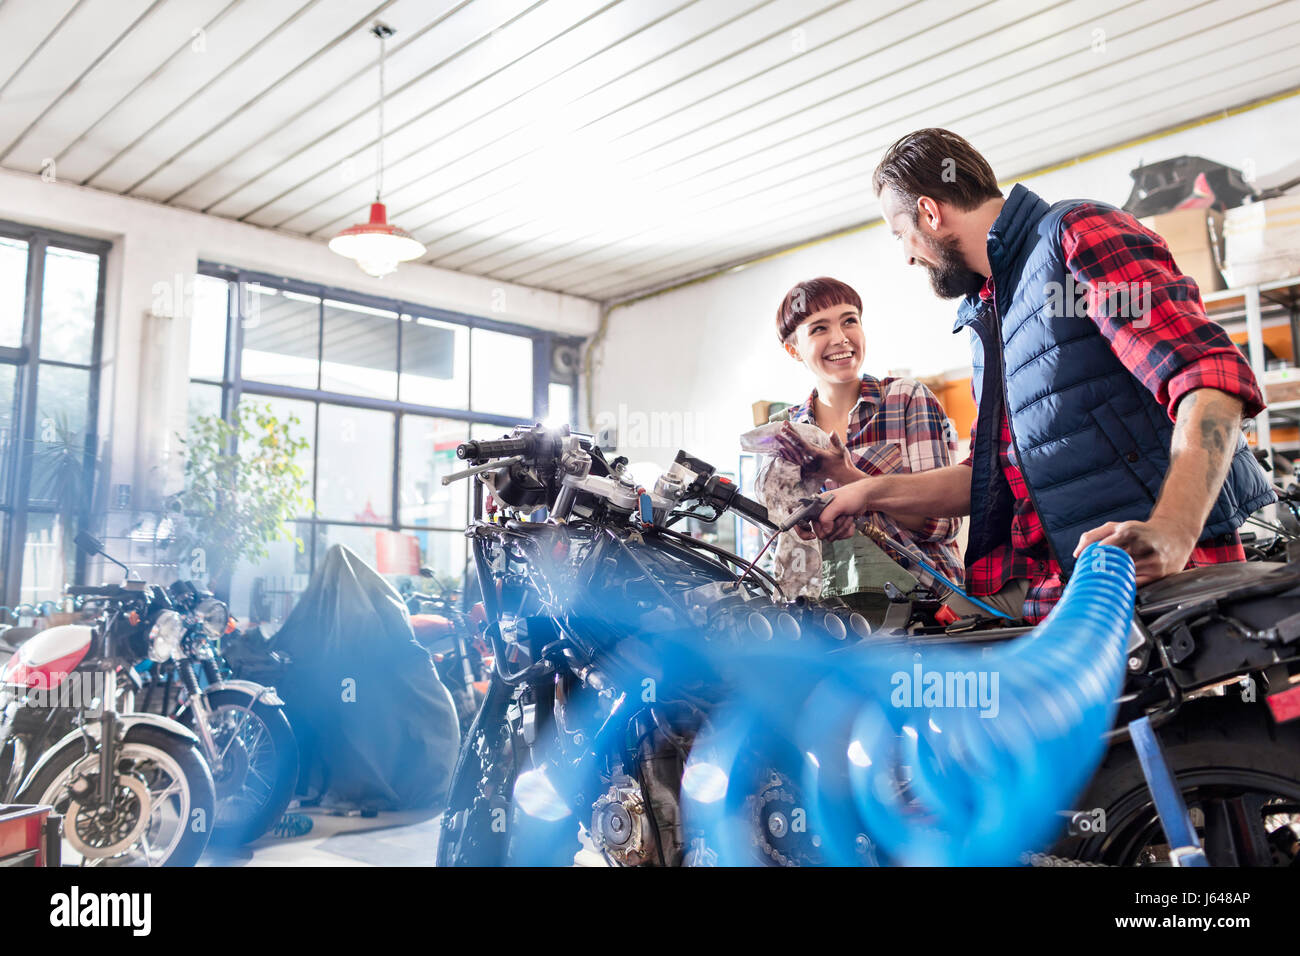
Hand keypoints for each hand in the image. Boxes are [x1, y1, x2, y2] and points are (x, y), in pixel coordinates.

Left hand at [773, 423, 859, 484]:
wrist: (843, 475)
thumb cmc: (842, 461)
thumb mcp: (841, 450)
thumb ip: (836, 441)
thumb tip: (832, 431)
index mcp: (817, 454)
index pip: (802, 443)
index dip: (793, 435)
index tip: (786, 428)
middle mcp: (810, 461)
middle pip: (795, 448)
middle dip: (786, 438)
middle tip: (779, 429)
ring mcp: (807, 467)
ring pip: (793, 455)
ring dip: (785, 446)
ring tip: (778, 437)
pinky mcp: (807, 471)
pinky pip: (794, 463)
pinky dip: (787, 456)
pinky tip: (782, 450)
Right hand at [787, 479, 874, 540]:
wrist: (864, 497)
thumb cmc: (850, 496)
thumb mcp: (838, 504)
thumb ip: (827, 517)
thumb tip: (825, 531)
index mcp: (814, 508)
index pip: (800, 521)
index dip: (802, 531)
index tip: (811, 535)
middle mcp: (819, 515)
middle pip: (820, 533)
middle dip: (834, 528)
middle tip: (841, 517)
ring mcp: (828, 522)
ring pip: (831, 536)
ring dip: (842, 528)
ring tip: (848, 516)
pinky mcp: (837, 527)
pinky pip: (840, 537)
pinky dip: (847, 530)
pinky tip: (850, 520)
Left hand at [1073, 517, 1197, 584]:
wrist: (1175, 535)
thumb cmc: (1141, 532)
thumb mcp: (1117, 527)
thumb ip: (1092, 536)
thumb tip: (1077, 554)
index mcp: (1129, 531)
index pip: (1105, 548)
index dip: (1094, 559)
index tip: (1085, 567)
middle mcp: (1142, 546)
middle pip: (1114, 565)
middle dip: (1101, 571)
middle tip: (1091, 577)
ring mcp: (1152, 561)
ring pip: (1125, 577)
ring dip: (1113, 579)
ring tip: (1109, 577)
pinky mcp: (1159, 575)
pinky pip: (1136, 585)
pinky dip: (1126, 586)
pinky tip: (1121, 582)